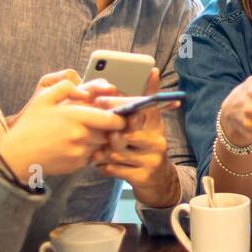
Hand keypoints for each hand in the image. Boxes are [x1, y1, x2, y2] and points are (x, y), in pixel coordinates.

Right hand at [0, 80, 126, 178]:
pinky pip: (92, 156)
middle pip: (110, 132)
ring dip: (97, 139)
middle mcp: (81, 136)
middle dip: (108, 128)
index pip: (113, 120)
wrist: (17, 155)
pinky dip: (88, 150)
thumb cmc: (31, 125)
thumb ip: (66, 87)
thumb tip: (86, 91)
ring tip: (79, 134)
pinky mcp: (77, 165)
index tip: (116, 116)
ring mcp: (80, 152)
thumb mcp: (44, 99)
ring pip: (102, 144)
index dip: (119, 118)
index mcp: (76, 117)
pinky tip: (72, 145)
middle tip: (97, 124)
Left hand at [90, 68, 181, 207]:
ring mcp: (150, 160)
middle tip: (94, 129)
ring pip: (117, 151)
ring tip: (97, 150)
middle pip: (126, 131)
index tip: (102, 100)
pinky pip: (114, 168)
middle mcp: (157, 141)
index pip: (144, 108)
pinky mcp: (141, 176)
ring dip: (103, 151)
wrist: (157, 181)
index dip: (121, 104)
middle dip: (108, 130)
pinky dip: (103, 166)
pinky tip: (101, 163)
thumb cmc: (146, 146)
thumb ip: (146, 100)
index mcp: (156, 125)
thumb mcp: (149, 123)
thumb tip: (153, 71)